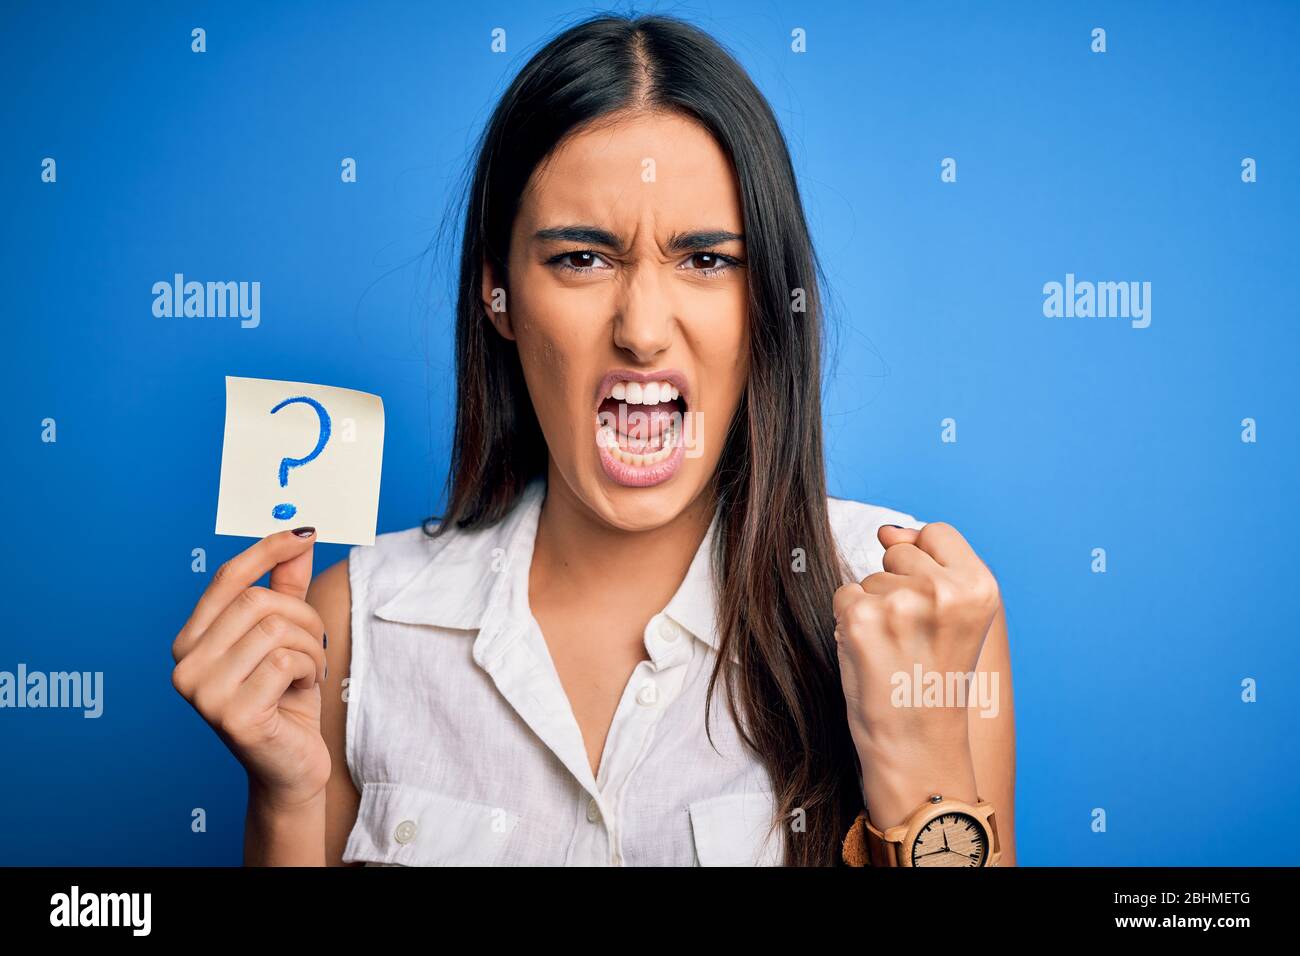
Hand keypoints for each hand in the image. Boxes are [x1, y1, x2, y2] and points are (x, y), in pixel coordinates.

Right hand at [171, 528, 329, 810]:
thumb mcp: (288, 636)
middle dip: (302, 616)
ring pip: (275, 629)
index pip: (227, 580)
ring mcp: (203, 693)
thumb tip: (298, 537)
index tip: (303, 534)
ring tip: (308, 671)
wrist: (291, 766)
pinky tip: (301, 691)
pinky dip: (310, 670)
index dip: (266, 551)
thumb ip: (287, 588)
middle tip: (316, 644)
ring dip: (311, 647)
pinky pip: (287, 661)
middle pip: (256, 601)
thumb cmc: (286, 699)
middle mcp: (185, 666)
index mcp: (190, 642)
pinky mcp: (232, 715)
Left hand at [833, 522, 999, 758]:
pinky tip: (870, 654)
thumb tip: (886, 530)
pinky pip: (844, 597)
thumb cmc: (934, 681)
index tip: (928, 603)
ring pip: (868, 578)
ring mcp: (900, 604)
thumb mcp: (955, 618)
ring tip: (893, 651)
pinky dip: (849, 623)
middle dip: (897, 586)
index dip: (924, 563)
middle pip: (898, 553)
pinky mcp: (861, 620)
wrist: (918, 745)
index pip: (936, 534)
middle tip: (911, 638)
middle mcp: (944, 591)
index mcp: (980, 587)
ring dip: (872, 609)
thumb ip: (928, 566)